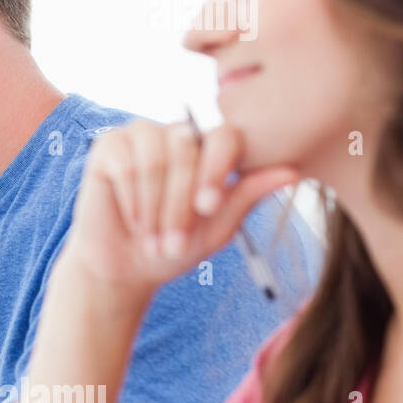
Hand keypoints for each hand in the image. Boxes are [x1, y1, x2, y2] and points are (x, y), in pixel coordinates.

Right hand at [64, 119, 298, 293]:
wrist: (125, 268)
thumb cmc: (174, 247)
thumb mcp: (218, 226)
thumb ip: (247, 195)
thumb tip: (294, 171)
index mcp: (208, 148)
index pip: (224, 136)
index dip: (216, 170)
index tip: (207, 208)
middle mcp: (176, 133)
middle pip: (188, 148)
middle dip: (180, 201)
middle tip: (173, 243)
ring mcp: (140, 135)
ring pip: (156, 157)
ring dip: (154, 204)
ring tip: (151, 237)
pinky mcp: (108, 146)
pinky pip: (124, 163)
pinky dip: (130, 197)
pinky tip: (131, 218)